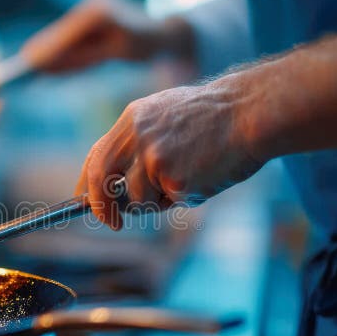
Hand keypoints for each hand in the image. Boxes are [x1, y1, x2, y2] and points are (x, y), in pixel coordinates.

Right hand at [21, 0, 189, 71]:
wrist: (164, 33)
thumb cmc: (144, 43)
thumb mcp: (116, 51)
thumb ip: (86, 56)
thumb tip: (54, 63)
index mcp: (99, 11)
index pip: (67, 33)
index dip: (47, 47)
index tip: (29, 59)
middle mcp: (93, 7)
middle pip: (63, 34)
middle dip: (44, 50)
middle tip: (23, 64)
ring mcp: (92, 12)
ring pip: (67, 38)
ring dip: (51, 53)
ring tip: (31, 68)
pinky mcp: (93, 20)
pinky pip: (75, 40)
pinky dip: (64, 53)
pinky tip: (50, 65)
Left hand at [75, 78, 262, 229]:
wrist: (252, 112)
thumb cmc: (216, 118)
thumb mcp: (167, 114)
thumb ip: (139, 142)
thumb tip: (118, 186)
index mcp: (132, 119)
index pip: (96, 155)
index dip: (87, 182)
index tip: (84, 201)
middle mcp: (137, 137)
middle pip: (102, 180)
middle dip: (103, 208)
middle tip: (113, 223)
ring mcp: (154, 158)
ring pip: (140, 198)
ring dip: (161, 200)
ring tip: (192, 174)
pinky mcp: (174, 178)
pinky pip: (171, 202)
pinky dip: (187, 198)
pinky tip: (206, 174)